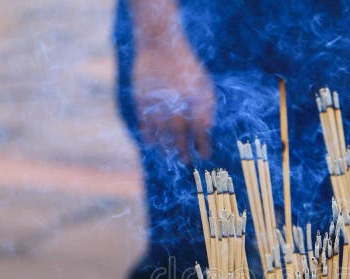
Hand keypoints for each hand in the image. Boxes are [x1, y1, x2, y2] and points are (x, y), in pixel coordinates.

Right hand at [133, 43, 214, 162]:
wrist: (160, 43)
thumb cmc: (186, 66)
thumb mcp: (204, 84)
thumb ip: (207, 107)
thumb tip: (207, 131)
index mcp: (196, 100)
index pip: (202, 132)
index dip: (204, 147)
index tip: (204, 156)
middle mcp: (178, 104)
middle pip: (181, 138)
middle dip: (184, 153)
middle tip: (186, 162)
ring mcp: (159, 102)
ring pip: (162, 134)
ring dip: (166, 148)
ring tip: (169, 156)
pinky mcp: (142, 99)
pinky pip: (145, 124)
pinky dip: (148, 136)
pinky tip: (152, 143)